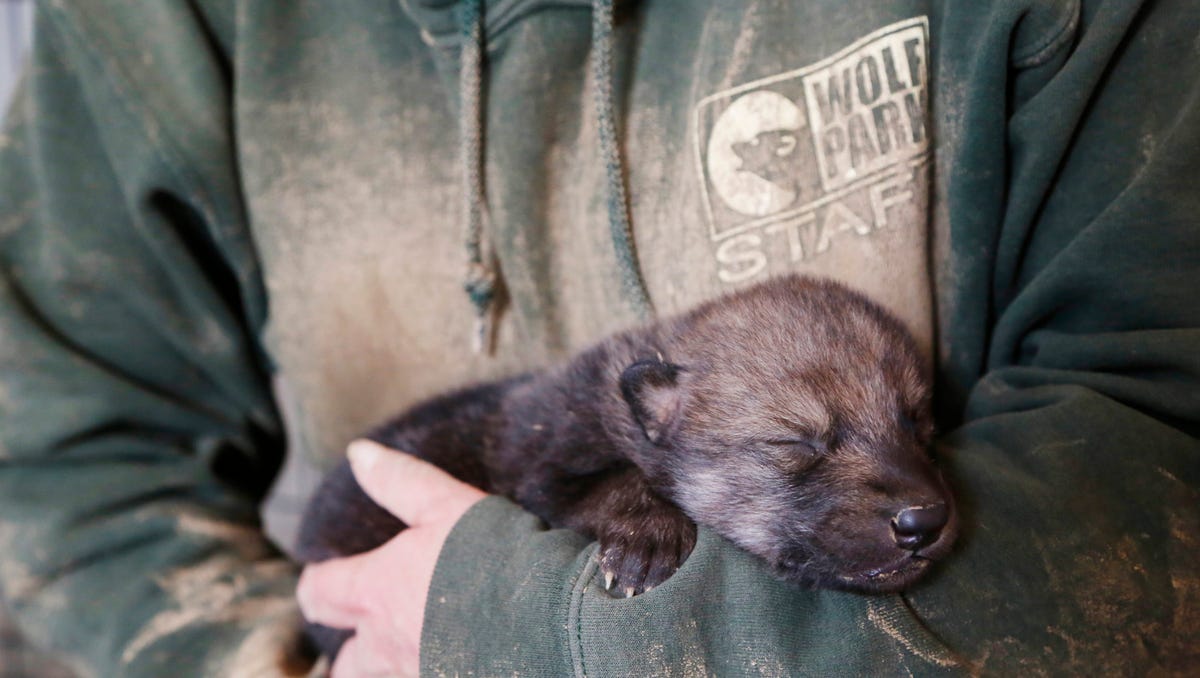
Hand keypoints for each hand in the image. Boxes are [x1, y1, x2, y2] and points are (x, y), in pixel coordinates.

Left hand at [297, 440, 486, 676]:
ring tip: (403, 650)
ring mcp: (415, 671)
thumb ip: (399, 480)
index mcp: (376, 590)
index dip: (318, 583)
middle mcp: (387, 640)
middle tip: (357, 636)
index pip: (321, 592)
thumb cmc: (489, 554)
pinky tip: (444, 660)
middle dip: (346, 651)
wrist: (542, 613)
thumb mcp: (443, 502)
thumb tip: (358, 453)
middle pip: (344, 661)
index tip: (322, 576)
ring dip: (383, 668)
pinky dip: (422, 671)